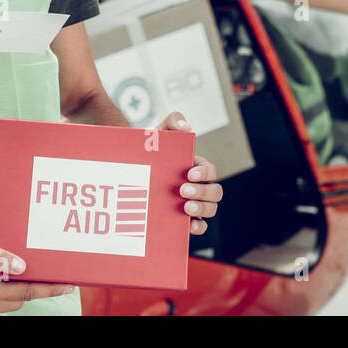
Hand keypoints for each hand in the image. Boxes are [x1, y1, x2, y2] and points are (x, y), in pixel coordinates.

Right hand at [0, 234, 75, 315]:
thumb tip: (22, 266)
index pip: (25, 292)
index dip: (48, 288)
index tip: (66, 285)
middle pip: (20, 299)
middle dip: (39, 288)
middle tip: (55, 275)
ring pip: (8, 300)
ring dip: (22, 288)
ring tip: (34, 271)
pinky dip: (6, 289)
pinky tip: (7, 273)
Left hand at [155, 110, 222, 234]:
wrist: (131, 168)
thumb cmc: (150, 149)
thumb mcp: (159, 131)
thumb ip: (173, 120)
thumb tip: (186, 127)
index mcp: (197, 167)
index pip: (210, 171)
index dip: (204, 173)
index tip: (189, 174)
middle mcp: (199, 186)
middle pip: (215, 192)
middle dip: (202, 192)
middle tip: (183, 190)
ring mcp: (193, 203)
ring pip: (211, 209)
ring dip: (202, 209)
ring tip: (186, 208)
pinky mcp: (185, 219)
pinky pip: (200, 226)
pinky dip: (199, 227)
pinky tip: (189, 226)